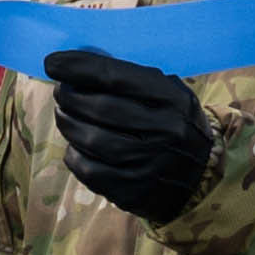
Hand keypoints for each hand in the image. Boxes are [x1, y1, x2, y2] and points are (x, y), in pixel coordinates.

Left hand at [39, 50, 217, 222]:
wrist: (201, 177)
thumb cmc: (173, 123)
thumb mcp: (168, 94)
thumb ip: (131, 79)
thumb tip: (79, 63)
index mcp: (173, 99)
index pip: (117, 77)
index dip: (80, 68)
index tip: (53, 62)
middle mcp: (165, 131)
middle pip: (100, 108)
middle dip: (70, 96)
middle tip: (61, 92)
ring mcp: (150, 164)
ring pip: (91, 139)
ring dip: (68, 123)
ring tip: (65, 115)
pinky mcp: (135, 191)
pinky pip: (89, 170)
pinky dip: (74, 154)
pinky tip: (76, 145)